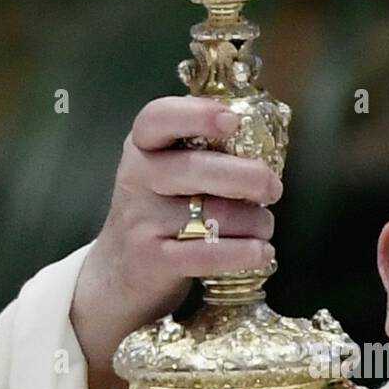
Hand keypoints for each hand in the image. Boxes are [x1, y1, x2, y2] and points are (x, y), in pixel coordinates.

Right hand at [70, 96, 281, 388]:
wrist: (116, 274)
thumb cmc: (158, 215)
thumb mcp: (165, 175)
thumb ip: (202, 155)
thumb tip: (265, 152)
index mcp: (143, 147)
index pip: (159, 118)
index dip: (196, 114)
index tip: (231, 121)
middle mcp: (137, 178)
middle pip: (194, 168)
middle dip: (247, 177)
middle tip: (273, 188)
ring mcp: (141, 220)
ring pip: (211, 215)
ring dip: (253, 222)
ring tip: (264, 228)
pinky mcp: (151, 260)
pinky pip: (206, 254)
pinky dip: (242, 254)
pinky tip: (261, 253)